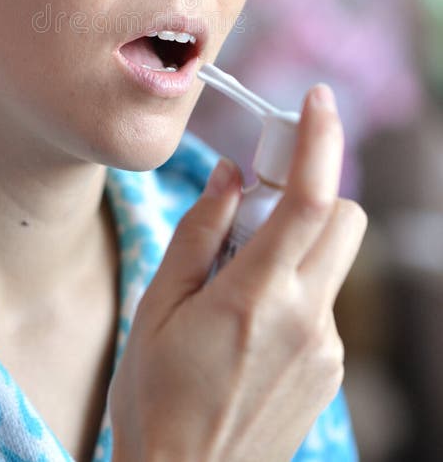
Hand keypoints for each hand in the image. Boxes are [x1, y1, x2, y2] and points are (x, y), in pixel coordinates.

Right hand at [109, 84, 366, 461]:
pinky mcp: (329, 370)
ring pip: (332, 259)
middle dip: (310, 193)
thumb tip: (232, 176)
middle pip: (344, 219)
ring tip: (236, 281)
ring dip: (296, 244)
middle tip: (254, 208)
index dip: (319, 139)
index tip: (318, 99)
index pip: (308, 200)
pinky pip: (323, 301)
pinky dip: (294, 286)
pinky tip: (246, 323)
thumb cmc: (156, 401)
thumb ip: (198, 233)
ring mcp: (325, 349)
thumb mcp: (157, 309)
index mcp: (257, 299)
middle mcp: (306, 320)